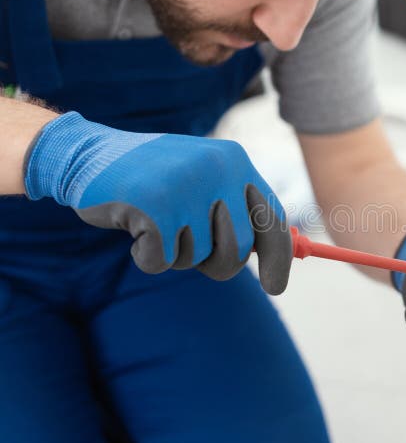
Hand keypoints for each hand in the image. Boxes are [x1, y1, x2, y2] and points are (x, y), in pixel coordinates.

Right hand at [24, 112, 291, 293]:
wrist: (88, 155)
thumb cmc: (155, 180)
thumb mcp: (204, 183)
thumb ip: (237, 213)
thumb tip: (274, 262)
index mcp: (235, 162)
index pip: (273, 218)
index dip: (279, 257)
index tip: (276, 286)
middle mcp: (218, 169)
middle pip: (240, 249)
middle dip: (217, 262)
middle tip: (187, 245)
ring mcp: (186, 186)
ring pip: (198, 257)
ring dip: (175, 253)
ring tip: (156, 220)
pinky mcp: (154, 207)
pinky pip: (162, 262)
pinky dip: (146, 256)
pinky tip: (135, 227)